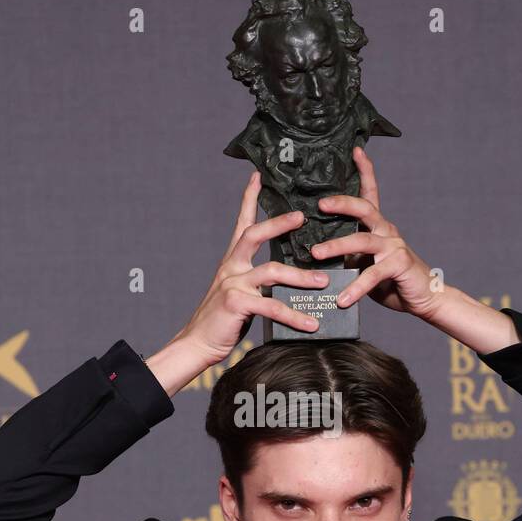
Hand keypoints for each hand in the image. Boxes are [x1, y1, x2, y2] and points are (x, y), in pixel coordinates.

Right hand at [175, 171, 329, 364]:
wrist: (198, 343)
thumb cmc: (223, 321)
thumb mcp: (242, 295)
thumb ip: (261, 284)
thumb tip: (291, 281)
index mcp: (232, 262)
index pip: (241, 224)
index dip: (248, 199)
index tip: (258, 177)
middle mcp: (230, 267)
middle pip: (254, 234)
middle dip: (278, 223)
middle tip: (302, 216)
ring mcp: (232, 284)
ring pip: (271, 271)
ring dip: (301, 276)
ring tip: (323, 282)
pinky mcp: (236, 304)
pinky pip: (272, 307)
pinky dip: (294, 316)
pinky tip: (311, 324)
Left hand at [310, 146, 441, 321]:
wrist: (424, 298)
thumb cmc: (391, 282)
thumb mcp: (364, 265)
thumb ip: (348, 255)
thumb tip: (315, 253)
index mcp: (378, 227)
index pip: (371, 193)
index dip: (365, 170)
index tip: (356, 151)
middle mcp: (387, 231)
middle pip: (364, 208)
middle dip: (341, 203)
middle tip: (320, 204)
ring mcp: (394, 246)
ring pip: (362, 240)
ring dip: (336, 247)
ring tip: (316, 254)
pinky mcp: (399, 264)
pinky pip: (373, 274)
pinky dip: (355, 288)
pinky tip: (342, 299)